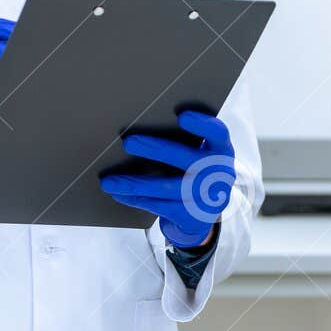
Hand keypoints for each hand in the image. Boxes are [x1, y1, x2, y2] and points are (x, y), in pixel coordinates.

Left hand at [99, 110, 235, 247]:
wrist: (206, 211)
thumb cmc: (195, 169)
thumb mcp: (200, 152)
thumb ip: (185, 139)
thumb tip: (142, 121)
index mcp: (221, 149)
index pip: (217, 133)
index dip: (202, 125)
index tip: (182, 115)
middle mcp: (218, 172)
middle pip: (187, 159)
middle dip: (156, 150)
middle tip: (128, 142)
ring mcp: (205, 197)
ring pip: (167, 188)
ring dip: (135, 183)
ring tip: (109, 180)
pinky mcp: (191, 215)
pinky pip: (158, 206)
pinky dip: (135, 199)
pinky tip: (117, 193)